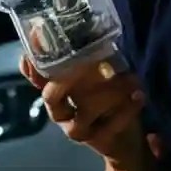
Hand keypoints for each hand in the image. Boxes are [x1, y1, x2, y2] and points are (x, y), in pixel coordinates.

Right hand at [19, 54, 146, 160]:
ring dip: (110, 91)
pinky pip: (108, 125)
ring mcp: (75, 128)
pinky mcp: (95, 140)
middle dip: (68, 79)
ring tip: (131, 78)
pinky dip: (126, 109)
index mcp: (57, 92)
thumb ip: (93, 58)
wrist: (126, 138)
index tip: (34, 49)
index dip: (32, 67)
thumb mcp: (101, 75)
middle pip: (51, 96)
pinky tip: (138, 96)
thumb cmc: (109, 99)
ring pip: (84, 111)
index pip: (37, 78)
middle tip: (88, 64)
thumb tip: (93, 30)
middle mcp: (59, 111)